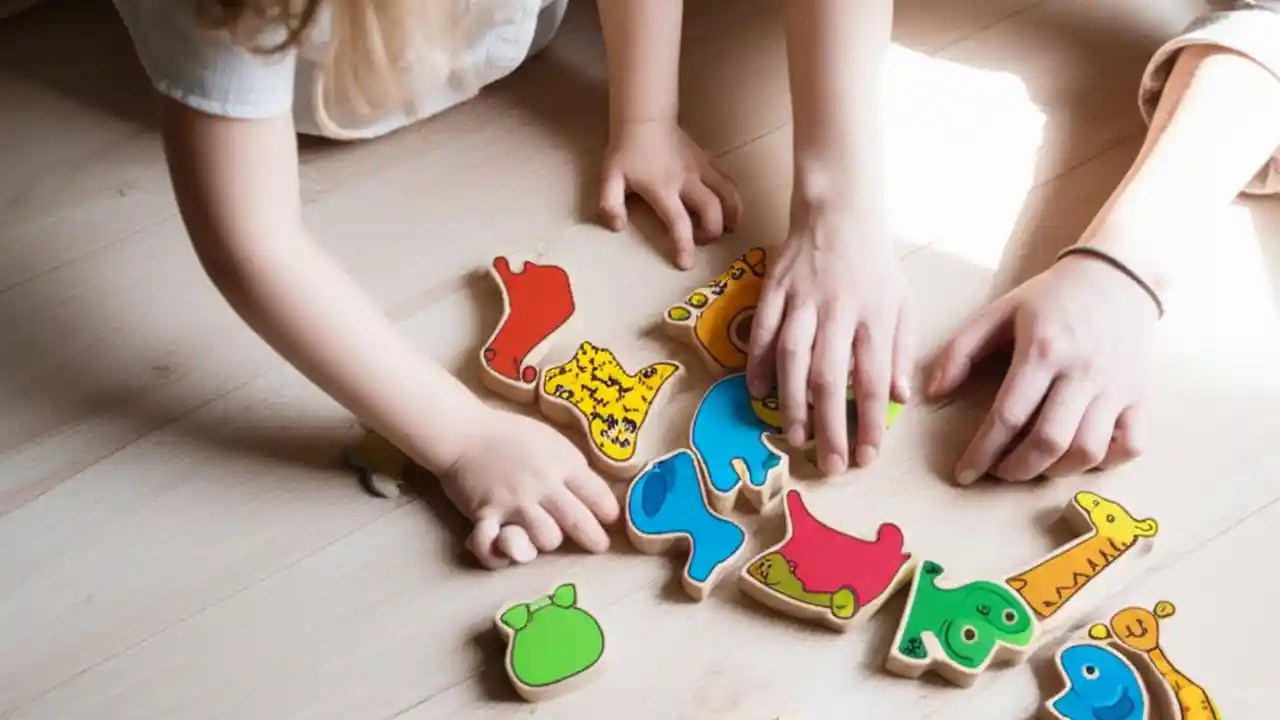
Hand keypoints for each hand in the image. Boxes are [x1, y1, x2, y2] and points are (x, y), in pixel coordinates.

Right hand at [439, 407, 619, 568]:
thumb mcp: (551, 441)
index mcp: (563, 463)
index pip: (599, 496)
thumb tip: (598, 494)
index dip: (609, 514)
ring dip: (548, 542)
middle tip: (597, 546)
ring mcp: (514, 501)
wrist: (463, 431)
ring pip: (547, 540)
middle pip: (579, 523)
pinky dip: (500, 557)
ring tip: (544, 536)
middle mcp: (542, 484)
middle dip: (594, 539)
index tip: (609, 522)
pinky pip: (496, 547)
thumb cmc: (510, 435)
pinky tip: (505, 554)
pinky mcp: (486, 515)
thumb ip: (572, 466)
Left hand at [598, 120, 742, 269]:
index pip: (678, 222)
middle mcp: (687, 179)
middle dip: (713, 231)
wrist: (644, 119)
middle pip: (712, 210)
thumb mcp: (609, 178)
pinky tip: (729, 206)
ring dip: (733, 214)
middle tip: (704, 241)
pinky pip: (727, 180)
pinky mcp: (708, 160)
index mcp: (663, 188)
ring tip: (730, 228)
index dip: (684, 245)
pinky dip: (733, 196)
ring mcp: (702, 168)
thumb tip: (617, 227)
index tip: (686, 263)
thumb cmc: (626, 151)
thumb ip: (610, 204)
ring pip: (728, 193)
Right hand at [746, 206, 912, 474]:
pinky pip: (763, 331)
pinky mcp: (774, 290)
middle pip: (830, 376)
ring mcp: (802, 300)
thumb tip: (900, 398)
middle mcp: (838, 311)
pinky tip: (759, 392)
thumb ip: (901, 350)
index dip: (869, 422)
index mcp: (874, 316)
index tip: (866, 456)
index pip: (873, 378)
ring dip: (791, 402)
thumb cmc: (874, 263)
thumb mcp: (903, 302)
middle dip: (829, 426)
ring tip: (794, 437)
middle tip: (829, 464)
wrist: (839, 210)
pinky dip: (759, 363)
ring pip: (792, 357)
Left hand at [929, 256, 1158, 483]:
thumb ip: (960, 351)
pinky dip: (1105, 463)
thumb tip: (933, 393)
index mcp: (1042, 350)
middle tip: (999, 471)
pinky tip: (1080, 456)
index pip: (1007, 416)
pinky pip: (1131, 446)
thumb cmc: (1051, 297)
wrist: (1118, 275)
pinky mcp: (1142, 394)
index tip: (963, 474)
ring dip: (1056, 471)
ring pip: (1088, 451)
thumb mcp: (998, 312)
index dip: (981, 453)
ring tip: (1035, 465)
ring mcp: (1117, 386)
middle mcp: (1082, 372)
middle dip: (1016, 469)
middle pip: (1048, 442)